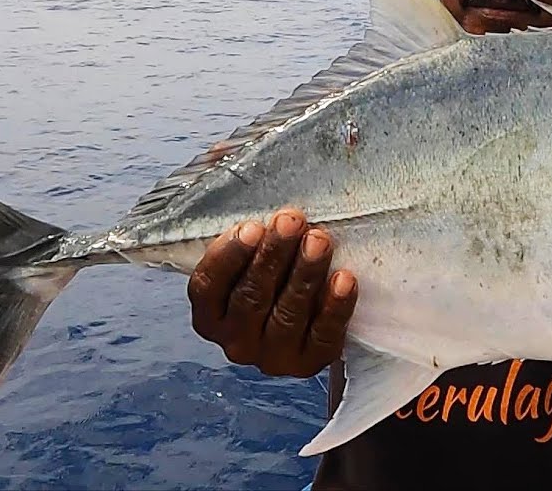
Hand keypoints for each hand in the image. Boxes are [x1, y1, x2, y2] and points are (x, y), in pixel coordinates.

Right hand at [187, 207, 358, 377]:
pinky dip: (334, 307)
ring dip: (304, 274)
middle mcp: (236, 341)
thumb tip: (249, 189)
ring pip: (287, 315)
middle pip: (250, 297)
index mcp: (210, 315)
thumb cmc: (271, 273)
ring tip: (319, 241)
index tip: (253, 227)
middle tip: (291, 222)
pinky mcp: (309, 363)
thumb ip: (247, 235)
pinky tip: (343, 279)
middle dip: (273, 255)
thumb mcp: (249, 255)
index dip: (229, 256)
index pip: (207, 287)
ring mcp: (272, 357)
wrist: (307, 315)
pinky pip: (323, 336)